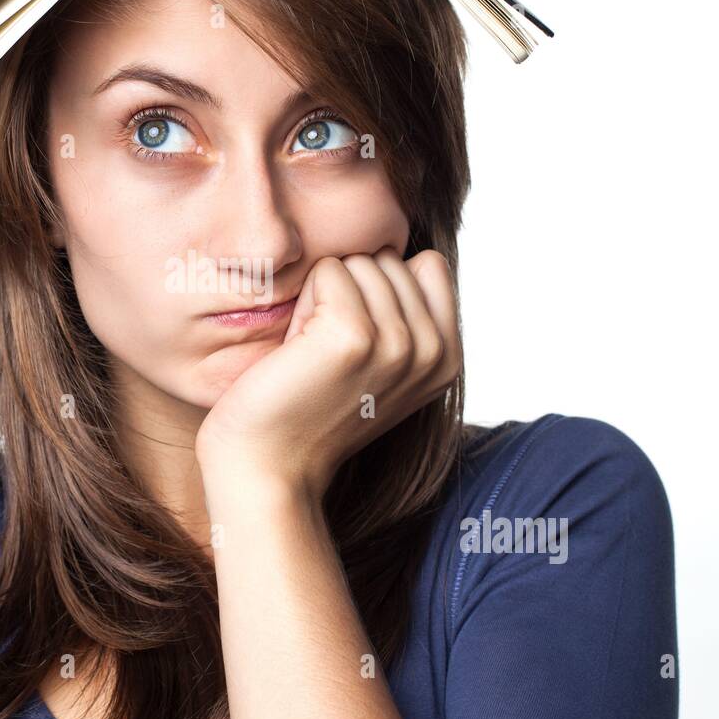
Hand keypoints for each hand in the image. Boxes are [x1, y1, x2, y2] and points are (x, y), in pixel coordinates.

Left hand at [194, 248, 461, 501]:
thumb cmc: (310, 406)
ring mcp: (397, 343)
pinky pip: (329, 270)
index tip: (356, 339)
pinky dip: (303, 301)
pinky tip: (298, 349)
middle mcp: (433, 351)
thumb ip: (408, 315)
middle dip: (349, 292)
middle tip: (326, 352)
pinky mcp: (353, 336)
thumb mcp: (382, 365)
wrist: (269, 466)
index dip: (381, 287)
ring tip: (312, 353)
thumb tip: (409, 251)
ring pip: (359, 261)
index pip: (427, 264)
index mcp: (448, 357)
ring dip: (324, 298)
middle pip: (390, 258)